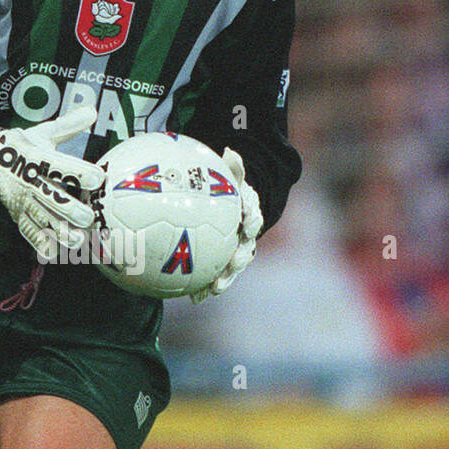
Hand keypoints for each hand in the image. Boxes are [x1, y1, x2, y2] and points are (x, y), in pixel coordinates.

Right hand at [0, 105, 103, 253]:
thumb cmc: (25, 144)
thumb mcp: (44, 132)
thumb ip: (68, 125)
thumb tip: (93, 110)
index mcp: (37, 158)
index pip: (59, 165)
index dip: (79, 171)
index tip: (100, 178)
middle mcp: (29, 180)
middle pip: (50, 196)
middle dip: (69, 208)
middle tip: (89, 218)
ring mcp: (21, 200)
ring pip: (40, 217)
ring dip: (58, 230)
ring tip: (78, 240)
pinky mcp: (17, 213)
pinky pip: (27, 230)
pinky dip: (38, 242)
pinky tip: (53, 253)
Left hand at [190, 147, 262, 302]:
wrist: (232, 210)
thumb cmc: (229, 191)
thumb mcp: (231, 177)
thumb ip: (233, 168)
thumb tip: (231, 151)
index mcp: (249, 215)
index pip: (254, 216)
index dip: (252, 220)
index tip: (248, 224)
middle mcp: (246, 238)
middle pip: (247, 249)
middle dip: (240, 258)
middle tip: (232, 263)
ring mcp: (236, 254)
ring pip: (232, 269)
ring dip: (225, 279)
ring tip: (214, 288)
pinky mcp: (224, 266)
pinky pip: (215, 277)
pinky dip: (205, 288)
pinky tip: (194, 298)